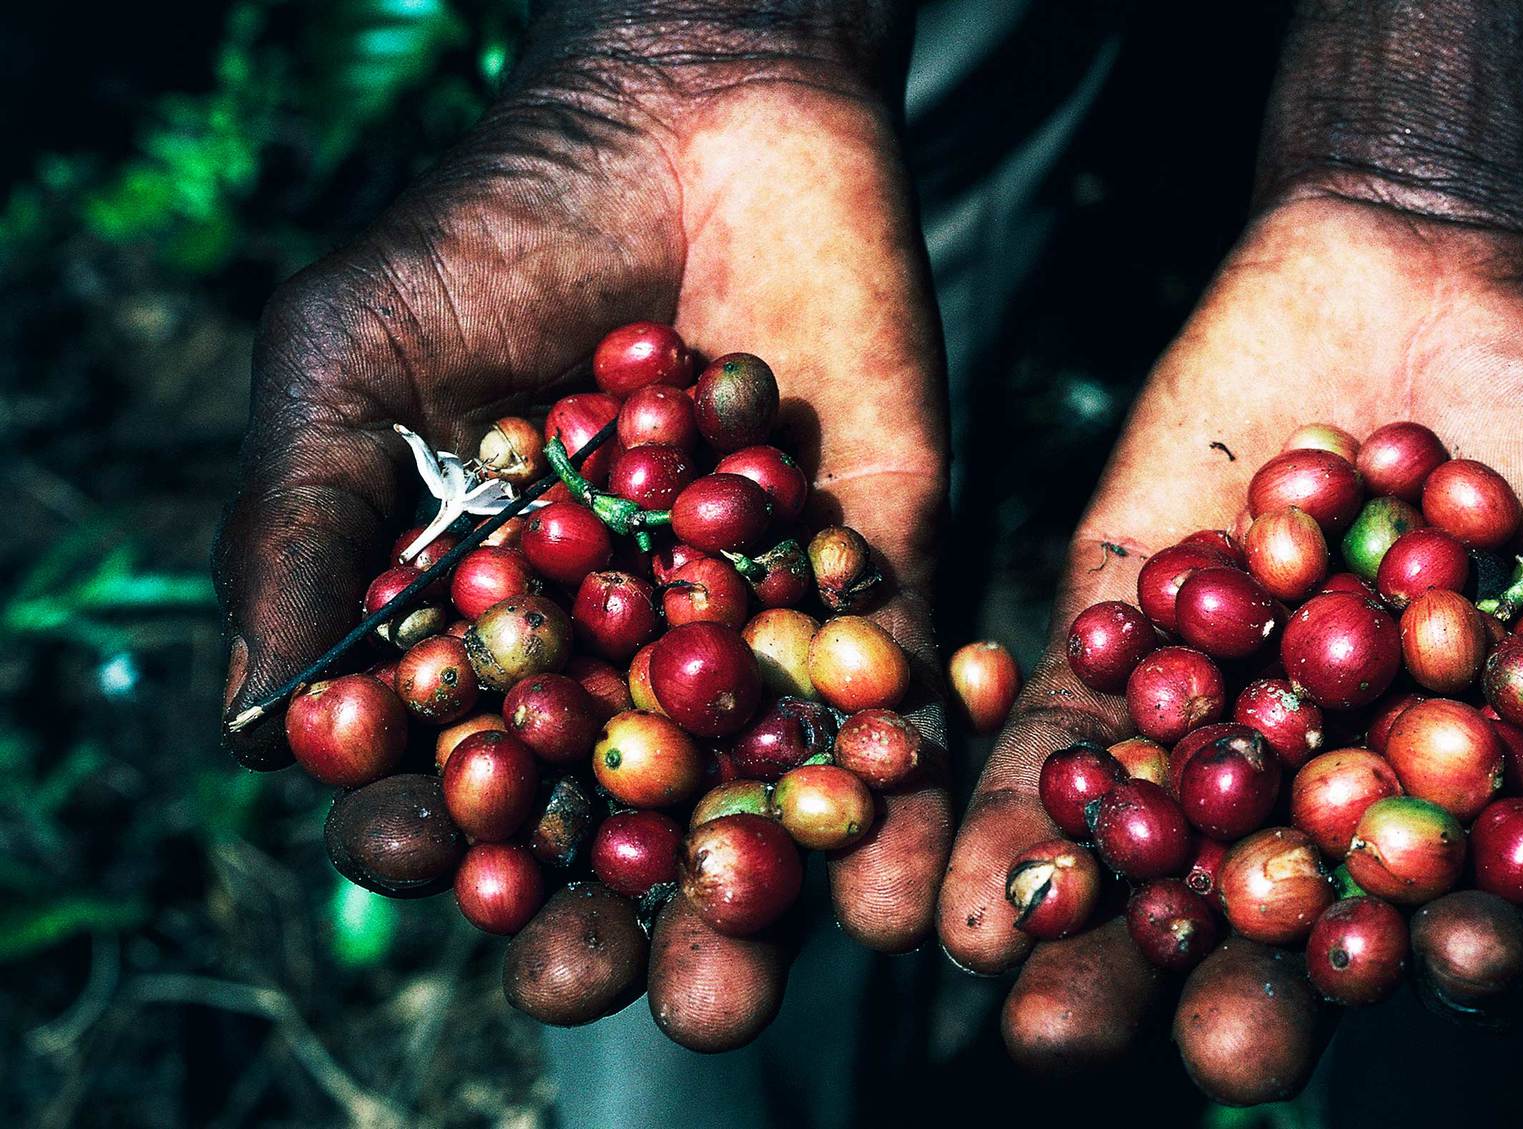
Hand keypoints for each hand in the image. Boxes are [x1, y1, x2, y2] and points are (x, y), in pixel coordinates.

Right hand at [213, 1, 951, 1050]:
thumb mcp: (354, 362)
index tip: (436, 869)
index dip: (439, 839)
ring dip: (750, 909)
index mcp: (491, 638)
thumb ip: (305, 531)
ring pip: (755, 806)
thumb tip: (258, 732)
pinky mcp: (878, 581)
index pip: (461, 779)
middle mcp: (626, 662)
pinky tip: (894, 883)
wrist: (695, 114)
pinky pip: (896, 704)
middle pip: (613, 834)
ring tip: (737, 982)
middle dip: (601, 921)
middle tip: (598, 982)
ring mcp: (757, 632)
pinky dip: (900, 791)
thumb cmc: (493, 227)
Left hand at [937, 199, 1522, 1102]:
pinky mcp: (1118, 644)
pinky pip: (1060, 744)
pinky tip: (972, 906)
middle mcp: (1333, 796)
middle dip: (1252, 1003)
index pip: (1449, 923)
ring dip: (1102, 953)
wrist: (1450, 257)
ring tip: (1050, 1030)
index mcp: (1467, 818)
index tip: (1443, 952)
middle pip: (1285, 934)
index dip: (1449, 951)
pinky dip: (1016, 818)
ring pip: (1157, 866)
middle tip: (1227, 1051)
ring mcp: (1220, 723)